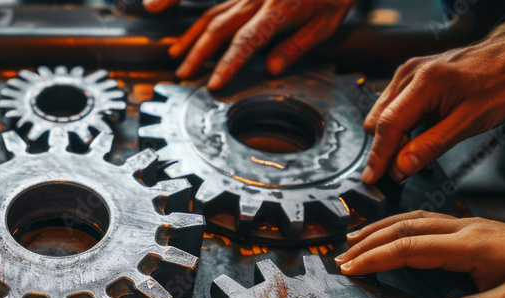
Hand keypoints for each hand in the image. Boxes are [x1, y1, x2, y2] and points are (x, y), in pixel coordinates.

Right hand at [158, 0, 355, 89]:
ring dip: (192, 38)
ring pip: (213, 15)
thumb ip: (296, 45)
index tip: (214, 84)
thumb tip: (271, 69)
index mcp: (279, 9)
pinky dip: (199, 22)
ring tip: (177, 58)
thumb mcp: (326, 22)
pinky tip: (189, 36)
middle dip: (199, 54)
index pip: (247, 40)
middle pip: (220, 27)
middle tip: (183, 76)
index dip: (228, 63)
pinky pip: (217, 6)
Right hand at [336, 211, 504, 297]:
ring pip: (410, 218)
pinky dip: (396, 225)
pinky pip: (422, 220)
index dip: (375, 257)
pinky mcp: (469, 228)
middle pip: (403, 227)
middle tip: (340, 259)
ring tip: (352, 242)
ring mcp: (466, 224)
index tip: (349, 269)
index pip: (408, 247)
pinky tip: (387, 233)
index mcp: (469, 246)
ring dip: (378, 229)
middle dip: (367, 242)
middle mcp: (463, 228)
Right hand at [361, 34, 504, 183]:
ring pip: (381, 114)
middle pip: (378, 121)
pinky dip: (399, 125)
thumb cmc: (498, 84)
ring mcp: (407, 73)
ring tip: (417, 147)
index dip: (378, 155)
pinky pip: (391, 106)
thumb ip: (432, 145)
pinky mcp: (409, 76)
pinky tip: (418, 132)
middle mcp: (409, 74)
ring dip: (393, 137)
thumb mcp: (470, 122)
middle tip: (406, 166)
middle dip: (387, 147)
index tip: (371, 179)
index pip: (388, 124)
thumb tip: (401, 167)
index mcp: (425, 82)